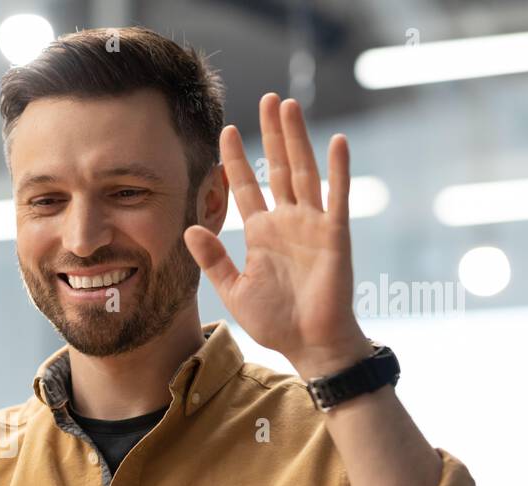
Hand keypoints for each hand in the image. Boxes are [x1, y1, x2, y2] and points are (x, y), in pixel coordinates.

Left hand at [184, 93, 369, 379]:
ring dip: (297, 139)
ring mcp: (312, 225)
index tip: (225, 131)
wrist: (309, 343)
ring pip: (303, 172)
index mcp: (261, 233)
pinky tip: (336, 142)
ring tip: (289, 106)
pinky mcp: (335, 235)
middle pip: (276, 168)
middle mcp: (287, 221)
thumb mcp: (233, 289)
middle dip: (270, 134)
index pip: (245, 187)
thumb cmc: (275, 320)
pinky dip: (338, 170)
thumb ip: (213, 259)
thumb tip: (189, 229)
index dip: (235, 160)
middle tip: (266, 98)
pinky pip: (337, 197)